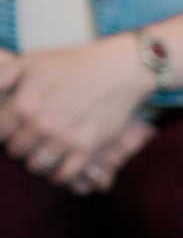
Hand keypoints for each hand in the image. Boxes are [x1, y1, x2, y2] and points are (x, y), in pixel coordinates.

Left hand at [0, 37, 152, 185]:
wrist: (116, 71)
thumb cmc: (70, 64)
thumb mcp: (28, 62)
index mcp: (23, 104)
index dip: (2, 132)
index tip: (10, 129)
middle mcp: (41, 125)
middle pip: (15, 151)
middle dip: (17, 146)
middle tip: (28, 139)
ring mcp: (65, 139)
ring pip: (36, 166)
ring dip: (35, 161)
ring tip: (41, 152)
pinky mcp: (87, 149)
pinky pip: (64, 175)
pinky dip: (57, 175)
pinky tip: (57, 167)